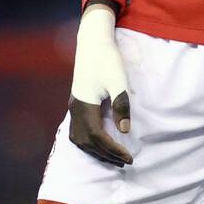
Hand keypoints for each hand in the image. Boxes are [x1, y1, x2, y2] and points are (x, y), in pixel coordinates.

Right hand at [68, 0, 133, 167]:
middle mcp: (75, 109)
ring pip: (80, 138)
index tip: (129, 157)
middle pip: (87, 142)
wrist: (93, 42)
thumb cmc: (107, 59)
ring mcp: (73, 106)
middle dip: (106, 154)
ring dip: (96, 150)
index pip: (97, 137)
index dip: (113, 150)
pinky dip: (89, 142)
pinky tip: (99, 143)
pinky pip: (78, 131)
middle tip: (125, 162)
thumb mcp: (118, 80)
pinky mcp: (76, 102)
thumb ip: (120, 105)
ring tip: (113, 157)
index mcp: (84, 106)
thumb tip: (124, 130)